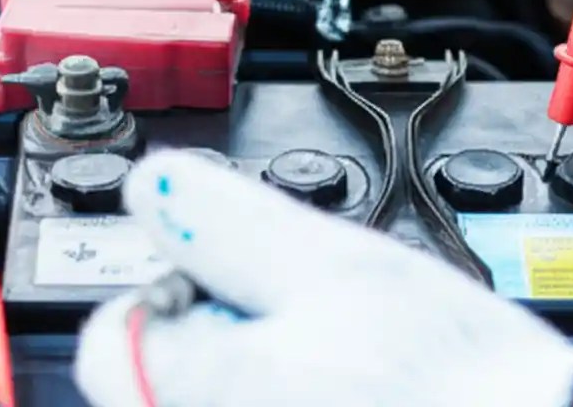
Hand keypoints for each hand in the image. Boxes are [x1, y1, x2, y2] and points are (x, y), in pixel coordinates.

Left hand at [73, 150, 572, 406]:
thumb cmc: (454, 383)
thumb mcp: (335, 262)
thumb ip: (225, 222)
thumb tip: (157, 188)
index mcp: (191, 395)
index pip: (118, 334)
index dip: (183, 289)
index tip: (246, 285)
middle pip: (165, 383)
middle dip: (226, 343)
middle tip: (317, 332)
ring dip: (268, 384)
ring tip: (352, 376)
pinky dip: (300, 406)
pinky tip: (362, 403)